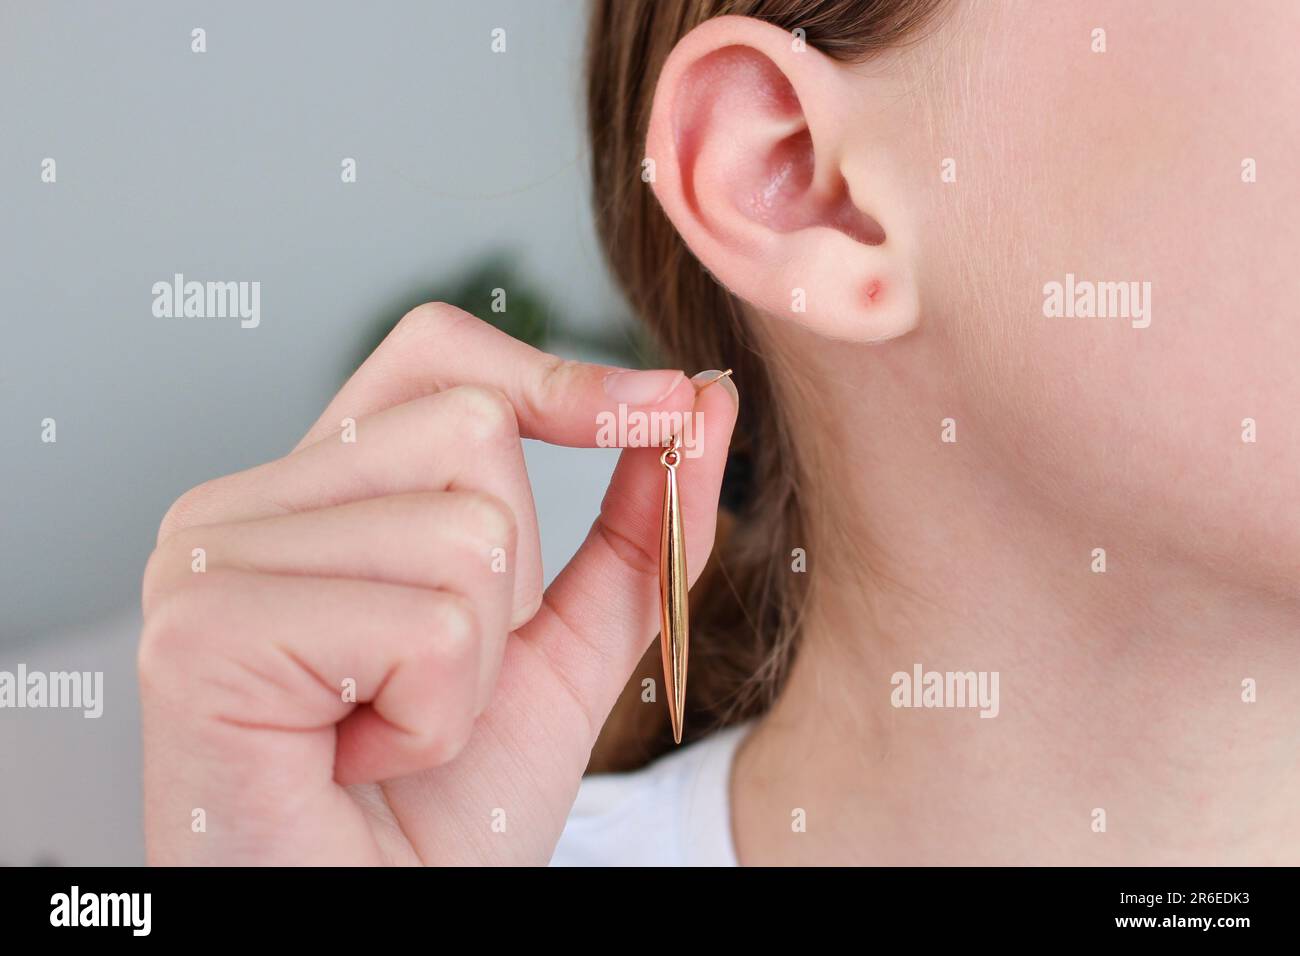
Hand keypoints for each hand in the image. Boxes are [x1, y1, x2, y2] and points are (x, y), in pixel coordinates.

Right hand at [138, 303, 737, 863]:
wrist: (367, 927)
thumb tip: (700, 404)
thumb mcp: (564, 652)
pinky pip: (423, 628)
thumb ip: (630, 534)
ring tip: (391, 726)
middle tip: (430, 681)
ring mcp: (209, 561)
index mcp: (314, 494)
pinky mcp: (202, 634)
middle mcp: (242, 505)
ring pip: (464, 535)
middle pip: (470, 431)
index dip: (552, 374)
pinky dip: (433, 720)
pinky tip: (359, 757)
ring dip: (472, 672)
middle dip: (509, 585)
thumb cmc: (444, 810)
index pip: (434, 352)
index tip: (656, 410)